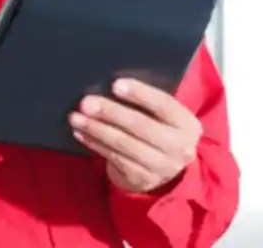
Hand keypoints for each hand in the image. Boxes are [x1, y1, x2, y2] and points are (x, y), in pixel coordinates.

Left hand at [68, 78, 201, 194]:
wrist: (166, 172)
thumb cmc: (159, 130)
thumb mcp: (164, 118)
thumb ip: (147, 103)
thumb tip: (112, 85)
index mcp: (187, 124)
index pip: (164, 105)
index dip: (140, 94)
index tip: (116, 84)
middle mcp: (180, 147)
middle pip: (141, 126)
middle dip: (111, 112)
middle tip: (86, 102)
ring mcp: (161, 166)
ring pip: (123, 144)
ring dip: (96, 129)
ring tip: (75, 117)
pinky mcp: (141, 178)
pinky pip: (113, 157)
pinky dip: (94, 143)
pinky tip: (80, 133)